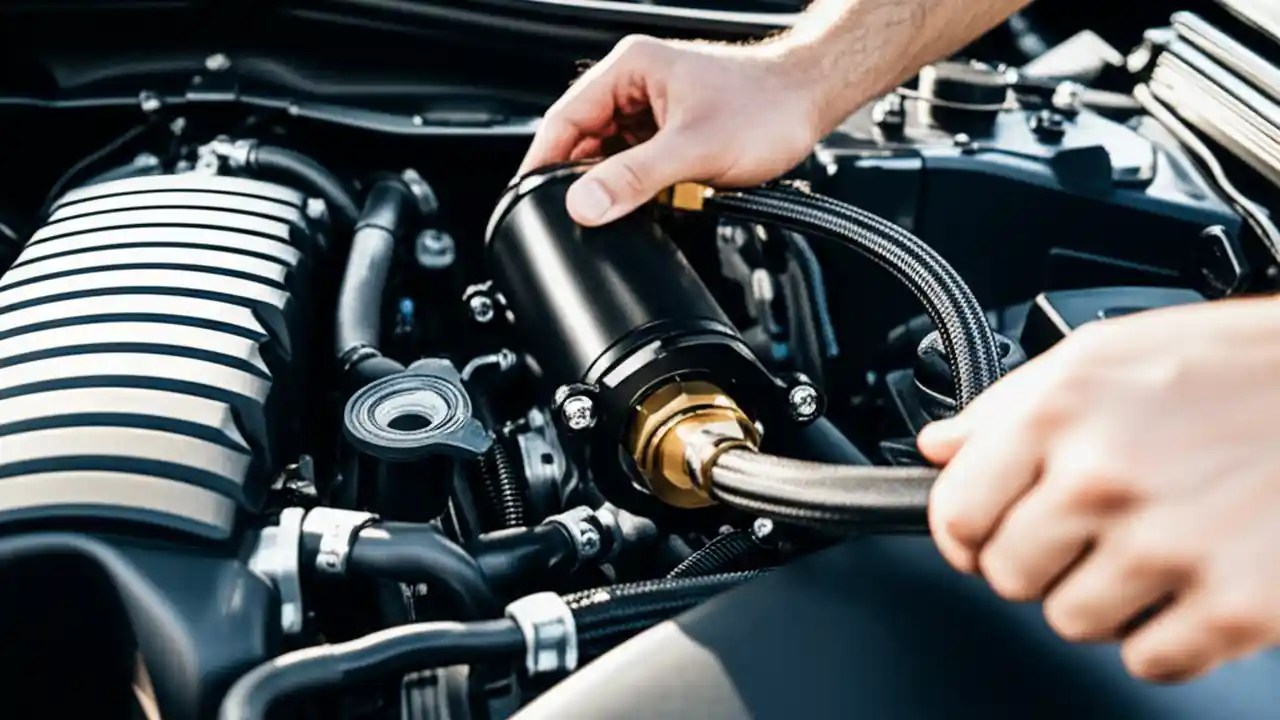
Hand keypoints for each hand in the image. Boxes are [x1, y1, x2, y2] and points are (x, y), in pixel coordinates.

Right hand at [519, 35, 824, 225]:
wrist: (811, 103)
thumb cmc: (766, 106)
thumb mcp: (694, 149)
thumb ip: (636, 178)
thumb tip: (585, 204)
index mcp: (629, 69)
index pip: (563, 119)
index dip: (542, 162)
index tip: (528, 198)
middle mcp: (635, 85)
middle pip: (583, 142)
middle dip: (579, 180)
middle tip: (579, 216)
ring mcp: (653, 110)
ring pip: (611, 158)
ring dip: (613, 185)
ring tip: (620, 208)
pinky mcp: (670, 133)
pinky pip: (637, 164)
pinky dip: (637, 187)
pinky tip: (646, 203)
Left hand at [919, 298, 1279, 681]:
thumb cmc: (1233, 369)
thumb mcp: (1102, 356)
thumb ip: (1006, 407)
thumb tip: (941, 449)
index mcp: (1060, 416)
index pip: (958, 513)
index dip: (965, 531)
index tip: (981, 535)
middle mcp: (1104, 480)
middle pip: (1008, 576)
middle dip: (1034, 561)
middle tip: (1082, 534)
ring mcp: (1168, 549)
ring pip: (1070, 622)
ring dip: (1098, 598)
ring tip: (1145, 550)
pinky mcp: (1232, 607)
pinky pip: (1148, 660)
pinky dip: (1162, 635)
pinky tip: (1186, 585)